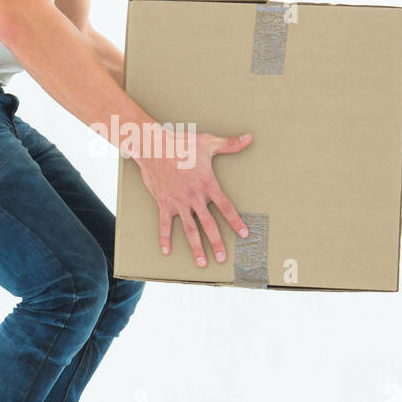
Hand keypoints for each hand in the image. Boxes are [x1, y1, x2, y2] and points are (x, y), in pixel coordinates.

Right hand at [135, 129, 253, 267]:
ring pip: (189, 229)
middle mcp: (194, 197)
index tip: (243, 234)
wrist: (153, 146)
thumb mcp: (208, 142)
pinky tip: (167, 251)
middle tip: (222, 258)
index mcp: (207, 184)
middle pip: (208, 224)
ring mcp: (178, 202)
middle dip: (216, 242)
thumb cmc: (181, 143)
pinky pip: (164, 224)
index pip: (226, 207)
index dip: (235, 221)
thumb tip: (248, 138)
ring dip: (196, 247)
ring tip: (202, 262)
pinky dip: (165, 238)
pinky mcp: (164, 203)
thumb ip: (229, 144)